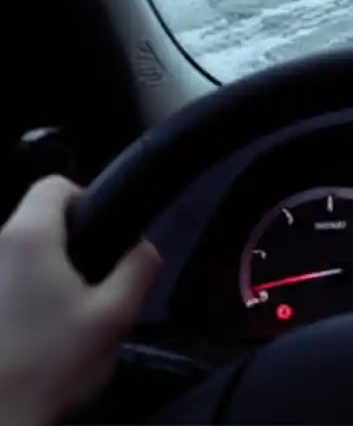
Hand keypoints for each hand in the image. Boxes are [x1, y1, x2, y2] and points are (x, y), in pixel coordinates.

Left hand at [0, 176, 161, 425]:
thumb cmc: (51, 365)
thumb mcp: (116, 315)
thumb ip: (140, 267)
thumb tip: (143, 247)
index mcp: (29, 237)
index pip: (56, 184)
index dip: (88, 200)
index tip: (107, 238)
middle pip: (39, 220)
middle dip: (72, 245)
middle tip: (97, 288)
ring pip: (23, 255)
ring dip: (48, 274)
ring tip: (68, 319)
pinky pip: (10, 282)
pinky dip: (27, 298)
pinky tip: (39, 337)